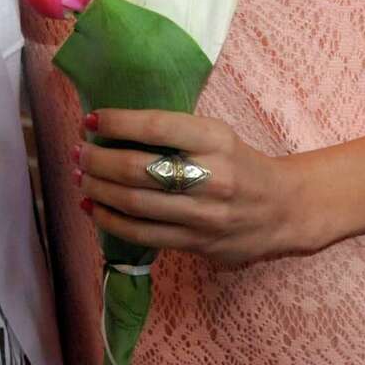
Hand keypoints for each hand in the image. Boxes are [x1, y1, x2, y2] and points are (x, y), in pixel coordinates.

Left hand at [73, 109, 318, 265]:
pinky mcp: (197, 244)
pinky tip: (94, 208)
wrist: (284, 209)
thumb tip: (114, 127)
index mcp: (215, 139)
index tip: (91, 120)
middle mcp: (210, 176)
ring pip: (136, 204)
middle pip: (138, 169)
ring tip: (81, 177)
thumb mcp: (217, 135)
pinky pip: (143, 234)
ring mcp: (203, 215)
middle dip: (99, 160)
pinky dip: (111, 221)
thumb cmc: (241, 163)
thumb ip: (175, 132)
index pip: (156, 127)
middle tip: (79, 151)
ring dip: (99, 189)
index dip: (117, 122)